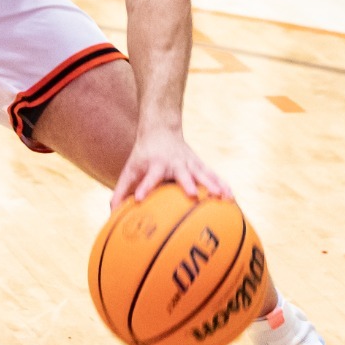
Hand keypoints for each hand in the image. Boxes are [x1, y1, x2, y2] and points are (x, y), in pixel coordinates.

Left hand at [110, 126, 231, 209]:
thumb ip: (121, 191)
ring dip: (213, 184)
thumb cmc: (143, 156)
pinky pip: (212, 175)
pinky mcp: (199, 164)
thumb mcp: (130, 169)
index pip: (149, 177)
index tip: (140, 199)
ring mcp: (189, 162)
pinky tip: (231, 197)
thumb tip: (113, 215)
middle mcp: (174, 162)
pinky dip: (222, 184)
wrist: (160, 129)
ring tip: (224, 198)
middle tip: (193, 196)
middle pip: (182, 173)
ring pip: (203, 173)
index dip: (144, 187)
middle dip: (187, 184)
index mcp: (155, 164)